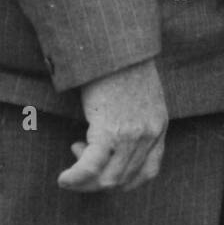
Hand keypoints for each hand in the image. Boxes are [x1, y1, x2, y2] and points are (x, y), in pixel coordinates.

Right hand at [57, 59, 167, 193]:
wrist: (115, 45)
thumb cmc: (122, 64)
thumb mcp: (142, 94)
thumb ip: (138, 118)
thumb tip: (116, 140)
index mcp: (159, 125)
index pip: (148, 172)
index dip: (124, 179)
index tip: (105, 170)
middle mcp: (149, 134)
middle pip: (124, 179)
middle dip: (99, 179)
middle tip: (82, 160)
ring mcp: (131, 135)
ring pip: (107, 179)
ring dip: (87, 179)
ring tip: (74, 157)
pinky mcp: (109, 131)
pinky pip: (90, 168)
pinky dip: (74, 178)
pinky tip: (64, 178)